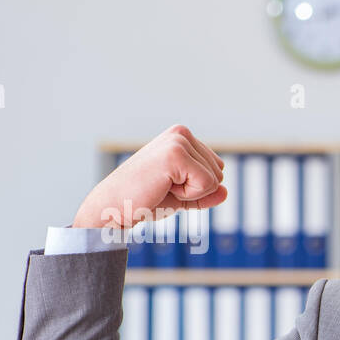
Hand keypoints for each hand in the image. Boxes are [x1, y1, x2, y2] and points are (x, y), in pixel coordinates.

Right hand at [72, 124, 226, 229]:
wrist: (114, 207)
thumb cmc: (144, 199)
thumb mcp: (183, 196)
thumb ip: (206, 193)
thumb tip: (225, 191)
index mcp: (182, 137)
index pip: (218, 168)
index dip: (197, 187)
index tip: (169, 185)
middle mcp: (181, 133)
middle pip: (219, 173)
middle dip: (196, 190)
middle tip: (164, 188)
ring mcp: (178, 141)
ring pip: (214, 180)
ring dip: (190, 193)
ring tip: (162, 187)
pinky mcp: (176, 155)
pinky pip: (207, 184)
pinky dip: (188, 195)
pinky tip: (163, 187)